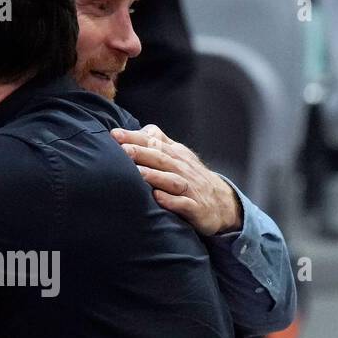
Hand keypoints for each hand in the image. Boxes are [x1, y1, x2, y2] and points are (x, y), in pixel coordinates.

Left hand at [112, 125, 241, 235]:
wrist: (222, 203)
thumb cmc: (192, 178)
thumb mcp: (179, 156)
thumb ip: (161, 142)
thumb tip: (140, 129)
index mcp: (176, 155)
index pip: (154, 142)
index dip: (135, 138)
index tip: (114, 134)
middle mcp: (182, 169)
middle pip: (161, 158)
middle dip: (141, 153)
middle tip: (122, 150)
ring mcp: (190, 188)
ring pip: (171, 180)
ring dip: (154, 176)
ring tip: (136, 173)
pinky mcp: (195, 208)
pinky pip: (183, 204)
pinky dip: (171, 201)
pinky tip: (158, 197)